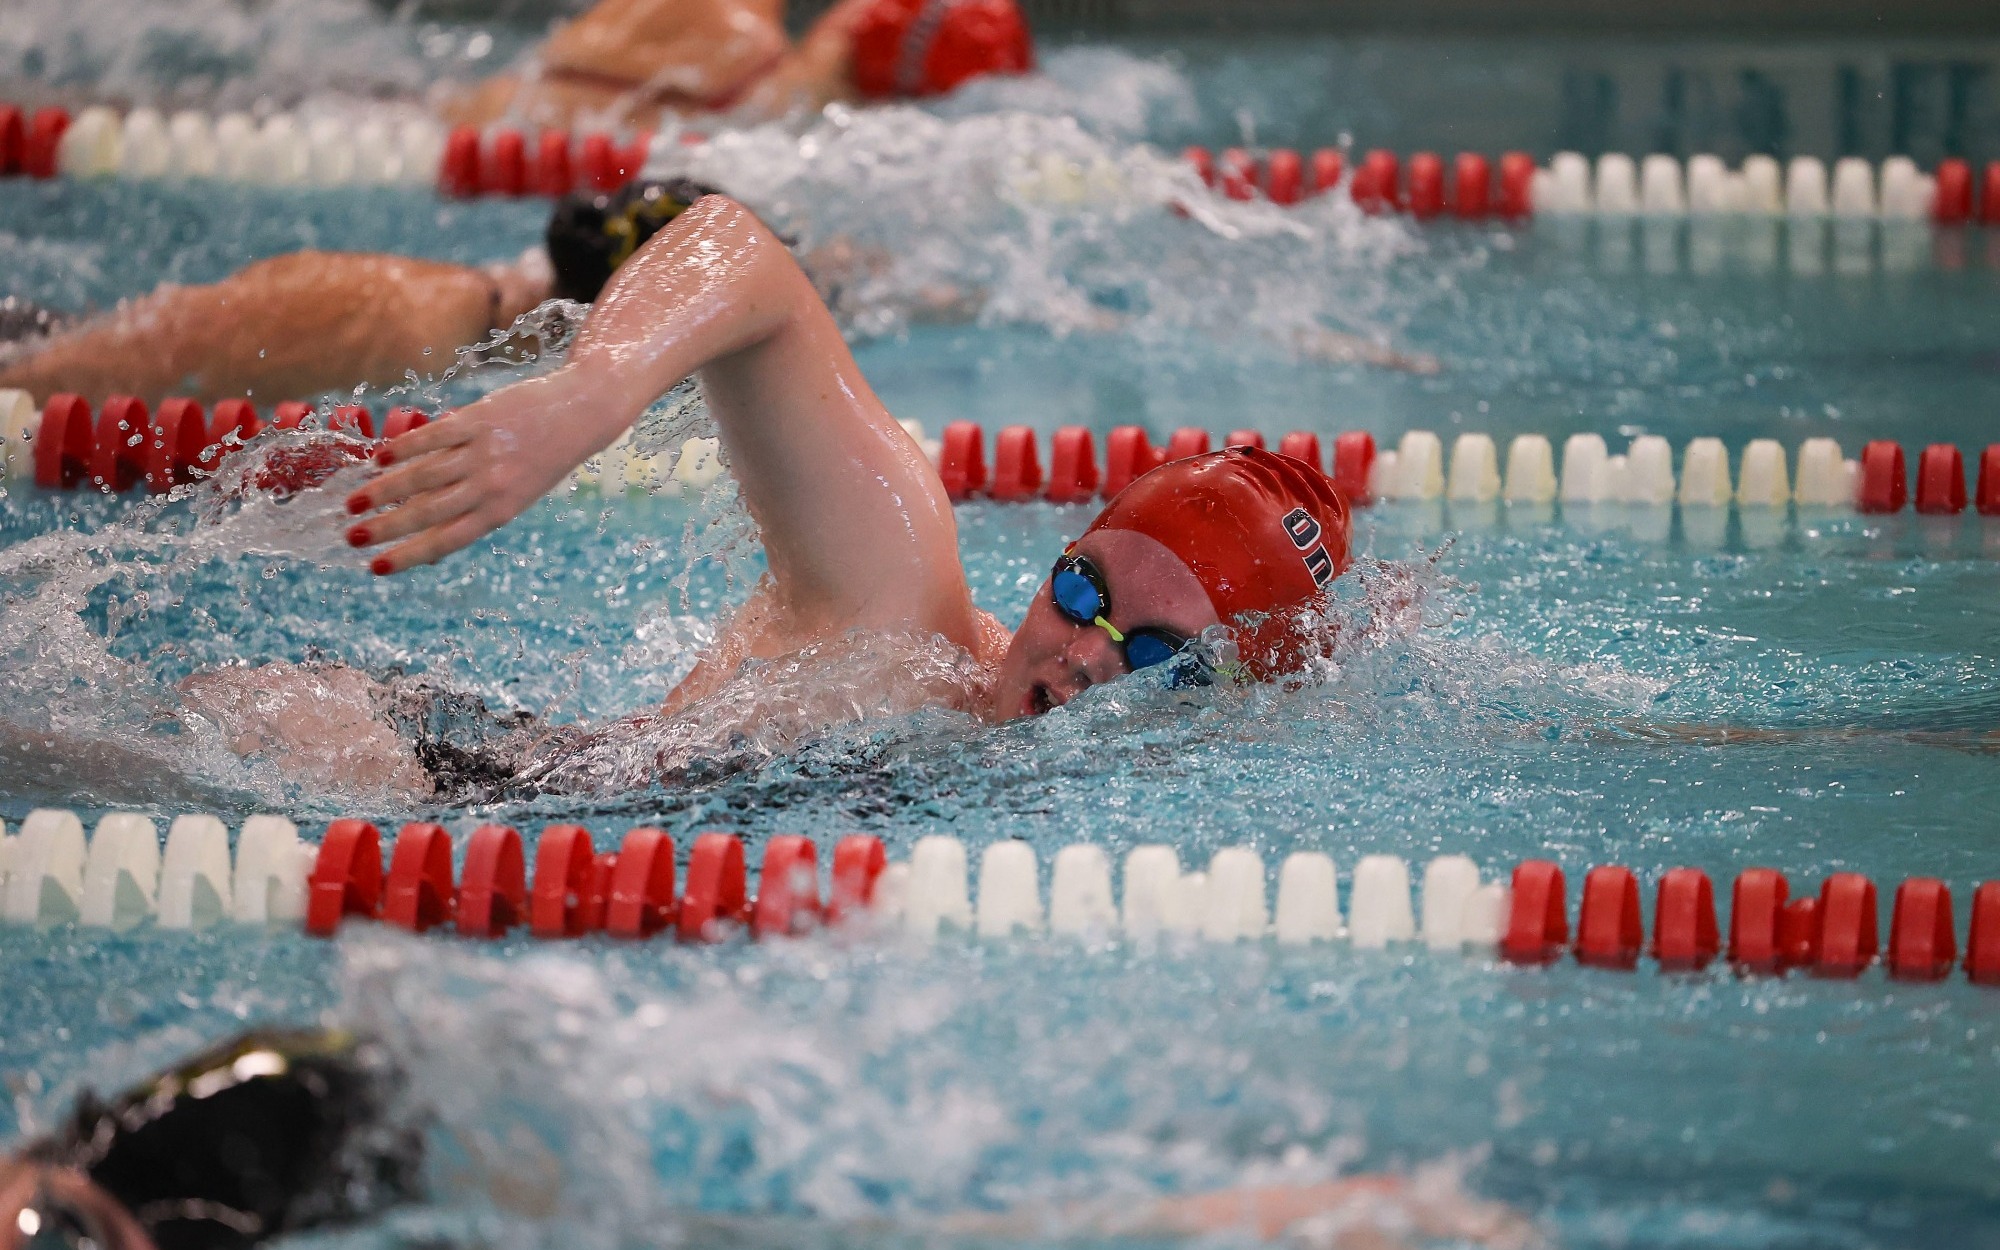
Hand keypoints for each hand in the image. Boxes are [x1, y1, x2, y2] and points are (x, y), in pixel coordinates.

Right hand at [343, 368, 626, 572]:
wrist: (580, 412)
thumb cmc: (543, 459)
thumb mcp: (516, 494)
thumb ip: (475, 509)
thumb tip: (429, 538)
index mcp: (501, 510)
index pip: (447, 540)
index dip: (409, 556)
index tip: (376, 568)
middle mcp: (491, 485)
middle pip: (428, 512)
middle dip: (385, 528)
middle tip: (350, 538)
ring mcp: (484, 452)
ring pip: (424, 476)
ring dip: (383, 490)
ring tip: (354, 502)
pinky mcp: (479, 419)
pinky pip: (434, 437)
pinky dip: (403, 449)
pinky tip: (378, 459)